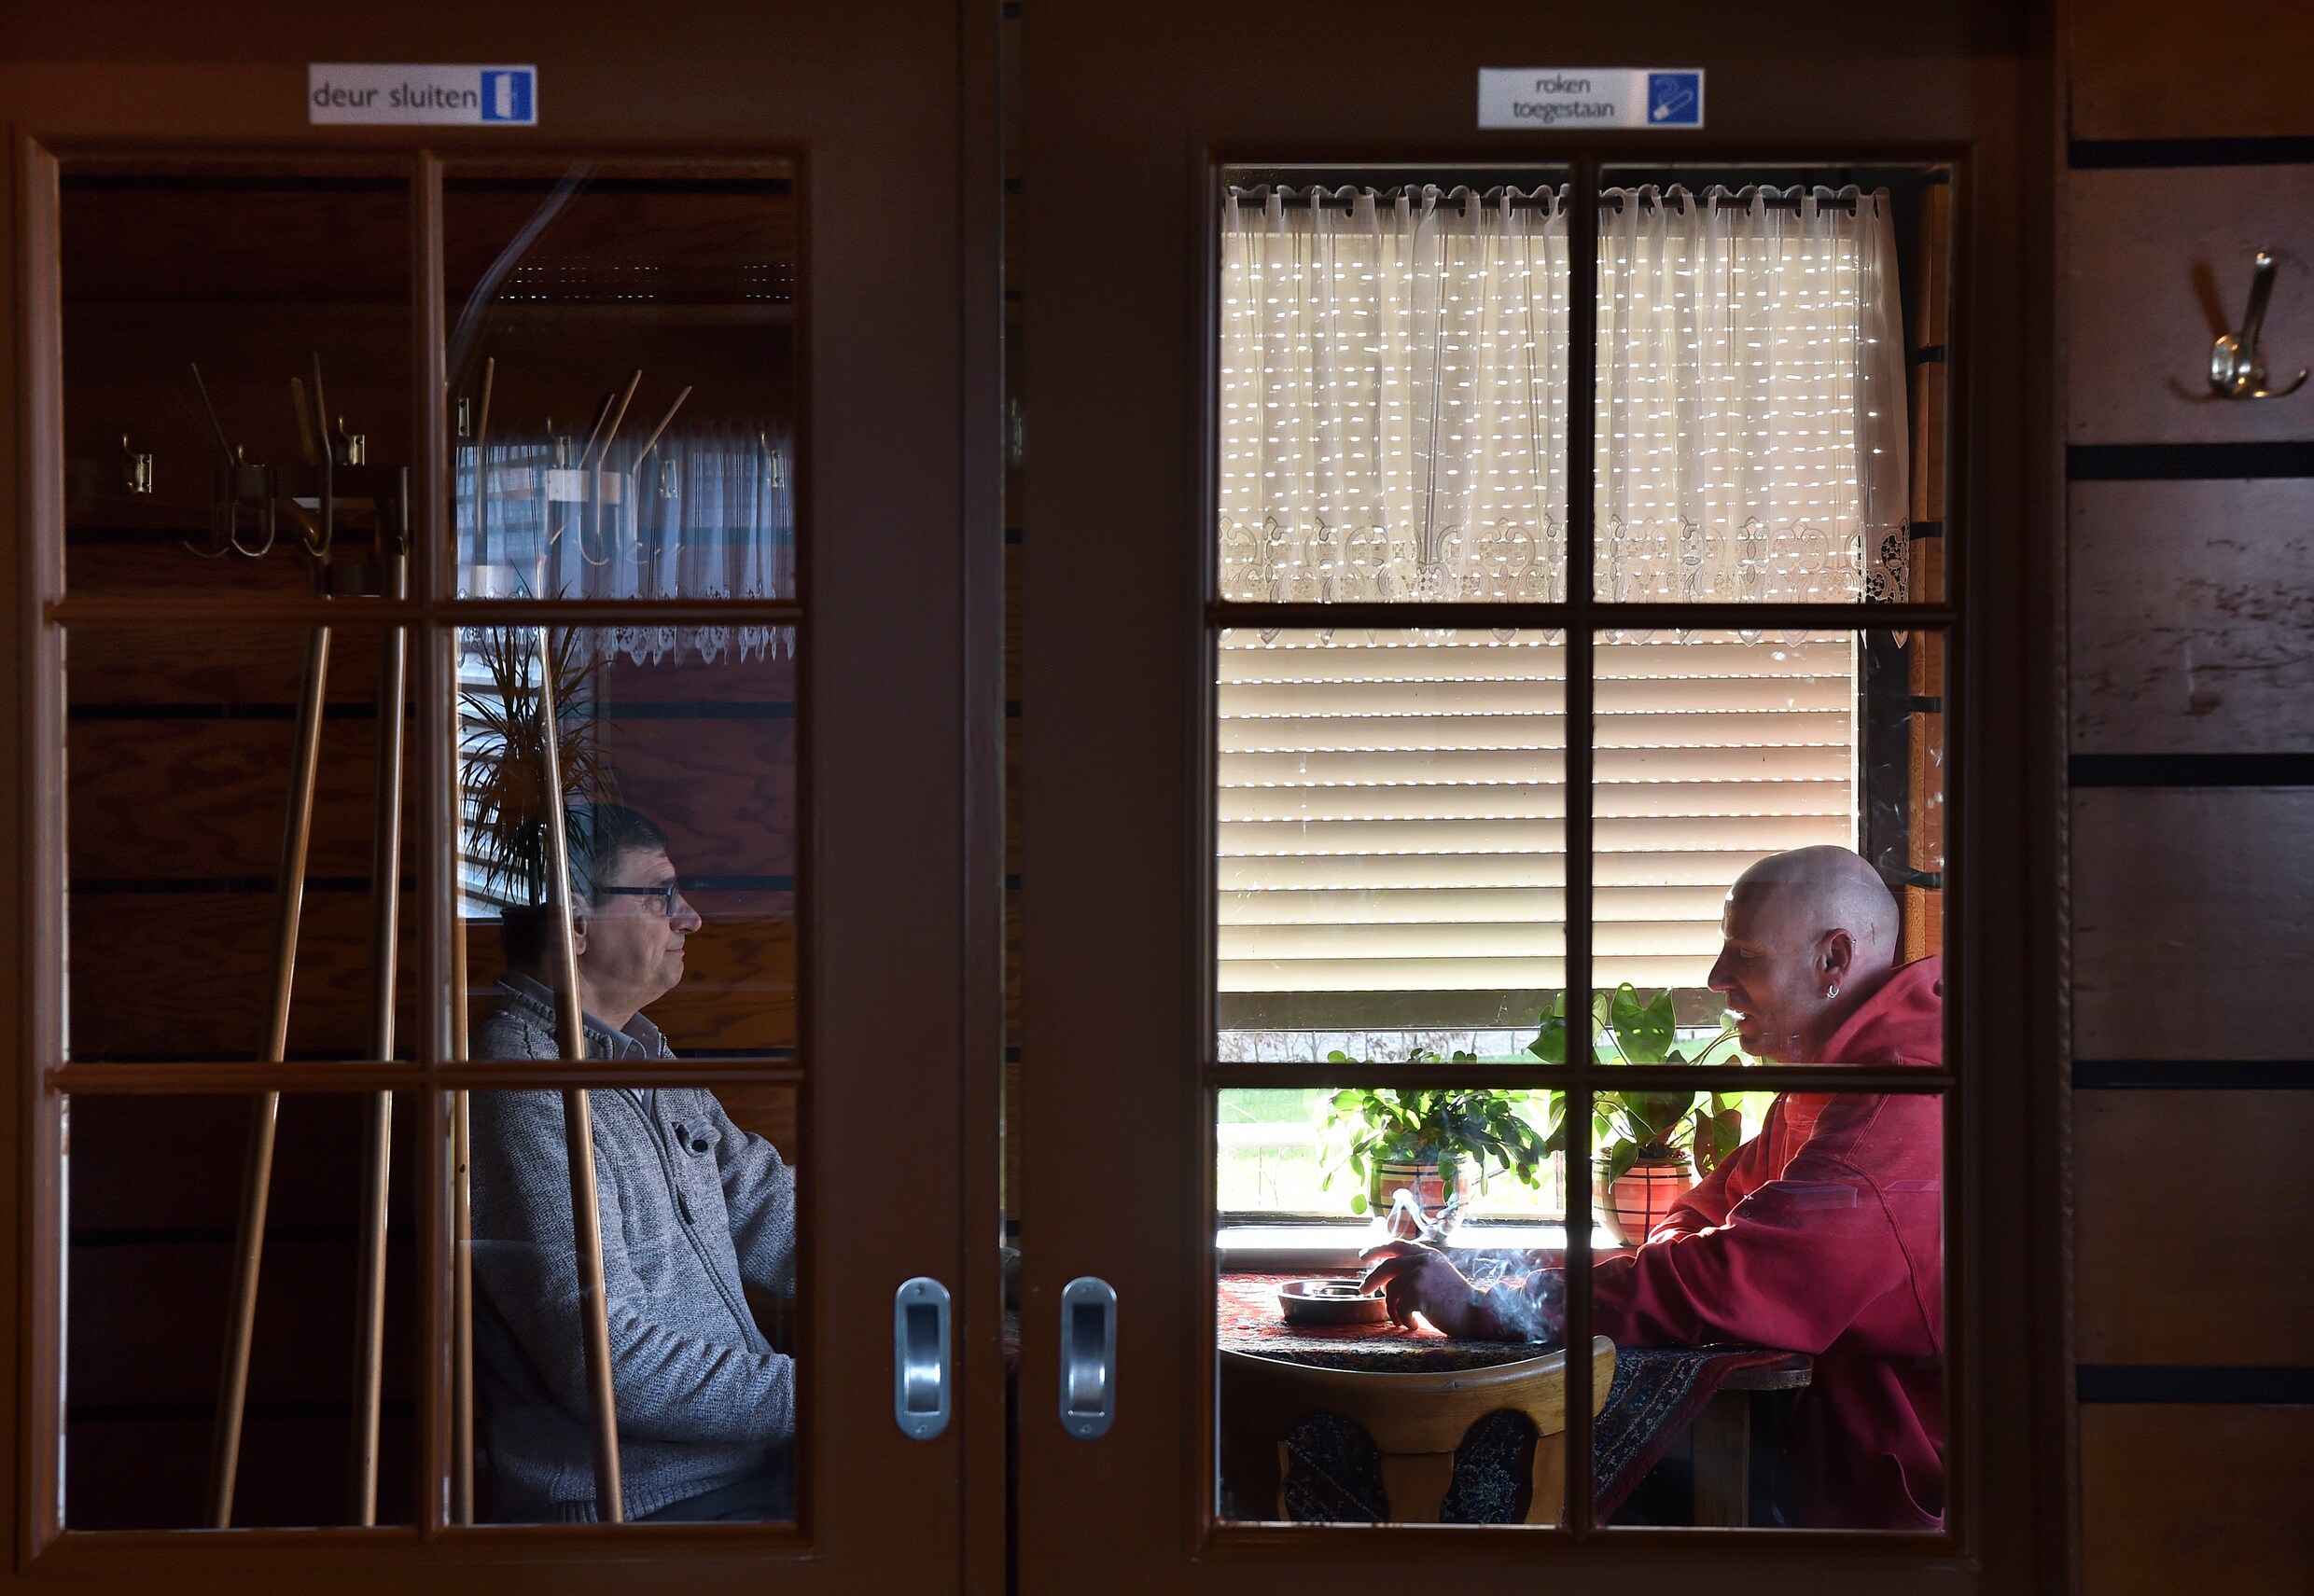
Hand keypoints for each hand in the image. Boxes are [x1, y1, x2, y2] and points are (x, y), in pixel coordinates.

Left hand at [1358, 1240, 1486, 1336]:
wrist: (1477, 1312)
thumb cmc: (1457, 1300)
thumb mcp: (1438, 1275)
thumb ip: (1417, 1270)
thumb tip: (1388, 1280)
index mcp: (1428, 1254)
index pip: (1396, 1245)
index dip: (1378, 1249)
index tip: (1364, 1256)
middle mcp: (1423, 1260)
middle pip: (1387, 1266)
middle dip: (1372, 1279)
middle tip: (1363, 1289)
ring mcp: (1420, 1275)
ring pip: (1391, 1291)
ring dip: (1393, 1309)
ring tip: (1402, 1319)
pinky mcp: (1418, 1293)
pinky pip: (1400, 1308)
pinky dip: (1403, 1319)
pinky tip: (1413, 1325)